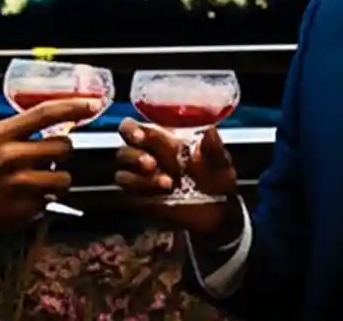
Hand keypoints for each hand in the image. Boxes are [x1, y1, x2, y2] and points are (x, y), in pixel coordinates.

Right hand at [0, 98, 100, 249]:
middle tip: (51, 158)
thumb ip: (8, 137)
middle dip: (62, 152)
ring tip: (39, 182)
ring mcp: (19, 187)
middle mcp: (13, 158)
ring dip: (57, 180)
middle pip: (64, 147)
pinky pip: (48, 203)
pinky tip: (20, 201)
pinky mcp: (21, 213)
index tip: (94, 103)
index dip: (74, 106)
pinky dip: (40, 202)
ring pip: (63, 178)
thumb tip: (39, 133)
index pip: (46, 113)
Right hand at [114, 118, 241, 245]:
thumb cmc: (217, 178)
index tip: (141, 135)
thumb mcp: (220, 161)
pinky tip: (162, 192)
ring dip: (140, 177)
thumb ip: (213, 147)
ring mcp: (142, 179)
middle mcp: (146, 156)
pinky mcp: (141, 198)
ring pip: (122, 173)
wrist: (219, 212)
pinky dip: (143, 192)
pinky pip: (129, 194)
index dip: (132, 130)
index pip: (133, 129)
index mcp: (161, 140)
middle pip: (123, 151)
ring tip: (167, 182)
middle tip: (151, 162)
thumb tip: (210, 130)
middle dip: (133, 155)